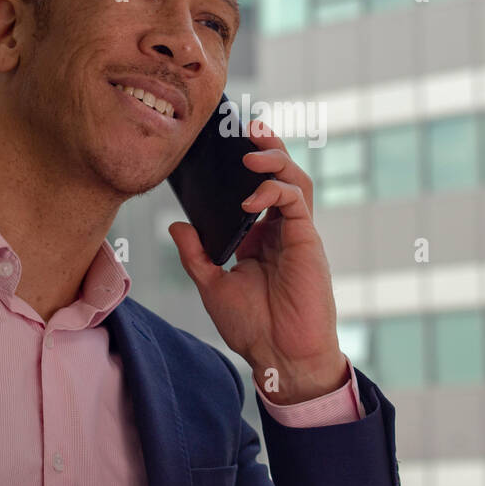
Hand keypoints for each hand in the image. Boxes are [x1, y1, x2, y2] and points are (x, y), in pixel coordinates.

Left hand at [168, 119, 346, 404]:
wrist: (280, 357)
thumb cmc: (253, 328)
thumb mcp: (212, 286)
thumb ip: (196, 254)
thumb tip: (176, 224)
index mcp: (259, 238)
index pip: (255, 189)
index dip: (243, 166)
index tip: (222, 145)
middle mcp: (280, 230)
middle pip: (280, 175)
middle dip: (267, 148)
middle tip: (247, 127)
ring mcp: (297, 233)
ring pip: (295, 179)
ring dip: (275, 159)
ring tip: (250, 150)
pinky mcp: (307, 240)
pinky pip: (296, 200)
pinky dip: (274, 190)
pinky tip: (251, 197)